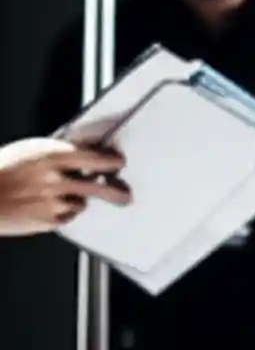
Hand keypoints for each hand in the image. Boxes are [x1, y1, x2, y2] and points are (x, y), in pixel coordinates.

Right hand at [0, 137, 131, 236]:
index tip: (118, 163)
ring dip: (79, 199)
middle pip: (97, 187)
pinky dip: (65, 212)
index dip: (110, 162)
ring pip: (82, 202)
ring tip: (63, 195)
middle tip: (124, 194)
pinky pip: (67, 216)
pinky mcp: (46, 221)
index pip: (93, 159)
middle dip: (114, 191)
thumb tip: (86, 152)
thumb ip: (58, 153)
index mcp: (52, 157)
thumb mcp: (30, 151)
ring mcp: (51, 202)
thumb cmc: (2, 169)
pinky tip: (51, 206)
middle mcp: (56, 180)